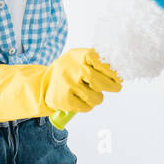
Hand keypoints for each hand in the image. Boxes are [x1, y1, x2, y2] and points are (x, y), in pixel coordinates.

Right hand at [0, 48, 121, 120]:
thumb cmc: (69, 71)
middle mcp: (72, 68)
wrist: (43, 83)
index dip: (114, 72)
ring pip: (96, 97)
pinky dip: (87, 106)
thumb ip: (98, 62)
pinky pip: (86, 107)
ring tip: (91, 94)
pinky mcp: (64, 99)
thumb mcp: (80, 59)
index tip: (119, 78)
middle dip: (111, 87)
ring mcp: (67, 84)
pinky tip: (81, 101)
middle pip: (100, 82)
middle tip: (116, 88)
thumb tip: (118, 73)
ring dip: (97, 98)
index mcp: (79, 55)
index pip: (103, 62)